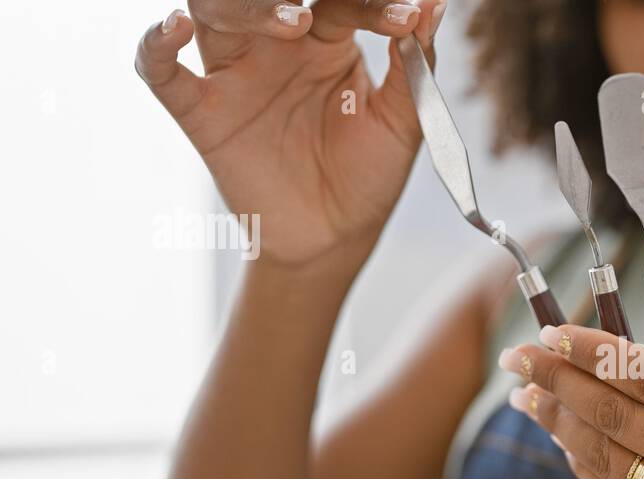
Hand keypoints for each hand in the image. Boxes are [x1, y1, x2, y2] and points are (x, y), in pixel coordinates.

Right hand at [134, 0, 445, 266]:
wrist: (336, 238)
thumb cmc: (368, 174)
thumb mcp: (402, 121)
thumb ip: (415, 64)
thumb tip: (436, 6)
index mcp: (326, 41)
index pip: (340, 1)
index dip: (372, 5)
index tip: (405, 16)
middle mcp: (274, 47)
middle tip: (321, 9)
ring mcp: (235, 76)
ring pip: (215, 11)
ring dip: (248, 6)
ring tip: (293, 21)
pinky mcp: (202, 114)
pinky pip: (162, 71)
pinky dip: (155, 44)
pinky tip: (175, 27)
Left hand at [497, 325, 643, 478]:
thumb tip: (630, 374)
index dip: (592, 350)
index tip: (553, 333)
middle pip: (615, 412)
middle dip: (556, 379)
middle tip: (517, 357)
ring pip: (606, 458)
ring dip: (559, 424)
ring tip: (527, 398)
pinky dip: (586, 470)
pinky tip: (565, 447)